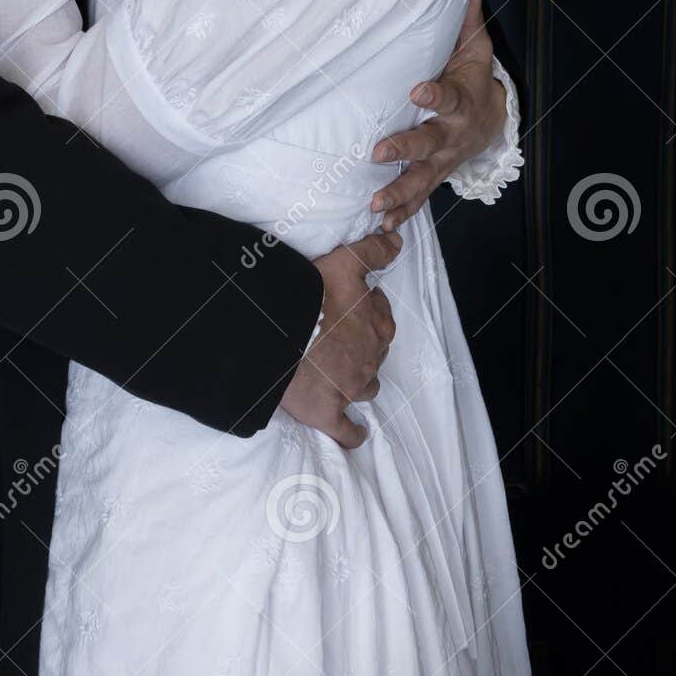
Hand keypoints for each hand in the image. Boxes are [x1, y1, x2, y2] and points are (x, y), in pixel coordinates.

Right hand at [279, 229, 401, 449]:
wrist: (277, 337)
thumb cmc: (309, 299)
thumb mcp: (344, 263)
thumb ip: (373, 251)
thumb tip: (399, 242)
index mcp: (376, 324)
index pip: (380, 315)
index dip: (367, 308)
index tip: (350, 306)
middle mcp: (369, 358)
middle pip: (375, 351)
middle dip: (364, 343)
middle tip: (340, 335)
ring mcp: (350, 388)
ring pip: (366, 386)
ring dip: (359, 381)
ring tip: (343, 374)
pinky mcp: (328, 413)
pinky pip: (348, 430)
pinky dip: (352, 433)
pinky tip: (355, 432)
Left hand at [369, 0, 505, 230]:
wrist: (494, 118)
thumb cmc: (474, 77)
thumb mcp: (475, 48)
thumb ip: (468, 19)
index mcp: (460, 100)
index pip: (447, 97)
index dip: (434, 94)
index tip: (417, 90)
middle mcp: (452, 135)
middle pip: (429, 143)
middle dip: (405, 149)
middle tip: (378, 152)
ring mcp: (443, 160)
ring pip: (422, 178)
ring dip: (399, 192)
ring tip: (376, 204)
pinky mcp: (436, 175)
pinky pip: (420, 197)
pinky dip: (404, 212)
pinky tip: (384, 224)